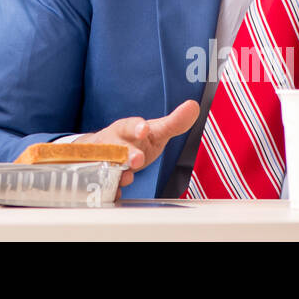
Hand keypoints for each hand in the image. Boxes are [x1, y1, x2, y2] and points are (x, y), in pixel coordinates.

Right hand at [74, 100, 200, 197]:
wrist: (104, 150)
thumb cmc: (133, 140)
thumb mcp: (155, 131)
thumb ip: (174, 123)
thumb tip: (194, 106)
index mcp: (126, 129)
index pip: (130, 125)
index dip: (136, 127)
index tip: (143, 129)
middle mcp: (113, 143)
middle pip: (116, 147)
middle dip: (127, 153)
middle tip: (137, 159)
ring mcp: (106, 161)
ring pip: (108, 165)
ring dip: (119, 172)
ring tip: (128, 176)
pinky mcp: (104, 178)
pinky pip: (105, 184)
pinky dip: (112, 188)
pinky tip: (118, 191)